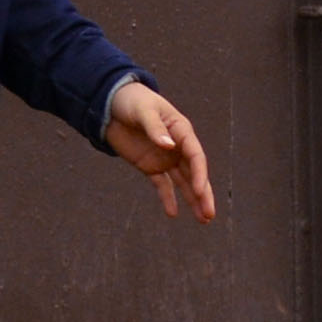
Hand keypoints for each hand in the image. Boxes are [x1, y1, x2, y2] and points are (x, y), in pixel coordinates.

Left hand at [100, 77, 216, 222]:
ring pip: (183, 182)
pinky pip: (162, 184)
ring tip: (203, 220)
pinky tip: (173, 214)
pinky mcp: (150, 165)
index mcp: (181, 130)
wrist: (111, 104)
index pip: (195, 155)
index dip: (200, 174)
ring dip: (192, 200)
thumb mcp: (143, 111)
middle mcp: (177, 147)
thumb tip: (169, 146)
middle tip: (209, 214)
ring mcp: (165, 158)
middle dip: (202, 194)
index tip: (199, 190)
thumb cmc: (132, 101)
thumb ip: (155, 128)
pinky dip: (167, 198)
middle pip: (194, 173)